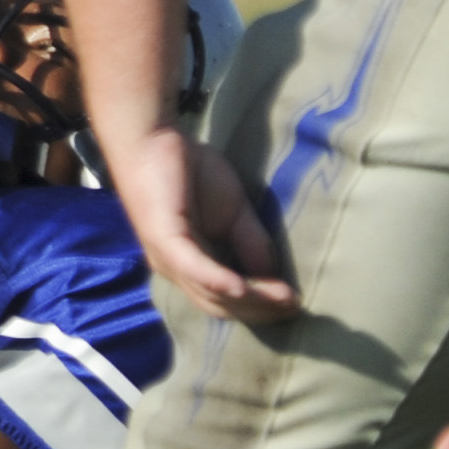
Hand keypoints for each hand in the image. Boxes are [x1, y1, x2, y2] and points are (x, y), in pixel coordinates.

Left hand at [108, 126, 300, 323]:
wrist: (153, 139)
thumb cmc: (189, 171)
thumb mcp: (233, 210)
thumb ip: (250, 241)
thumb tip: (274, 274)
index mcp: (190, 265)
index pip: (226, 299)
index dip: (260, 305)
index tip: (294, 303)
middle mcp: (175, 270)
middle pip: (220, 304)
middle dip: (260, 310)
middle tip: (296, 309)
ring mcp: (167, 257)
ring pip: (210, 292)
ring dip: (250, 299)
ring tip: (284, 299)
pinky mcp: (164, 238)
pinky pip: (193, 267)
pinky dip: (218, 281)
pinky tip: (242, 288)